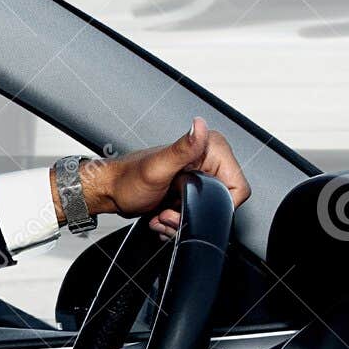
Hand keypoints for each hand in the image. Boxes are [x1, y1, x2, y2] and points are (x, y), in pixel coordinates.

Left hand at [70, 117, 251, 237]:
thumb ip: (183, 148)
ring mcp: (199, 177)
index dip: (216, 204)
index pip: (238, 187)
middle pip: (221, 203)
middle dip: (193, 215)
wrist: (110, 191)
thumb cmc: (127, 179)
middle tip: (169, 212)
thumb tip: (199, 125)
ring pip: (207, 212)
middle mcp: (207, 160)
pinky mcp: (190, 192)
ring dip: (182, 221)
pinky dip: (178, 223)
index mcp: (210, 148)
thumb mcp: (157, 167)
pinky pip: (195, 215)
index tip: (188, 205)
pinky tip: (161, 216)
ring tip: (162, 215)